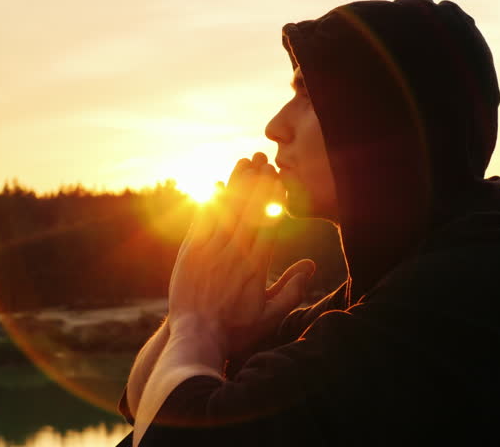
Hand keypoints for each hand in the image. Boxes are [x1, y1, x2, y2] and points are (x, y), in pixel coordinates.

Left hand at [166, 153, 312, 352]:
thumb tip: (311, 264)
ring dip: (237, 184)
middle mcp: (234, 255)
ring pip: (227, 210)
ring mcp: (210, 252)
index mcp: (256, 268)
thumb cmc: (236, 331)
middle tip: (266, 160)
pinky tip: (217, 185)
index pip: (269, 225)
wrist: (195, 339)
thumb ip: (292, 290)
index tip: (281, 180)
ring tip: (246, 162)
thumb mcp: (270, 316)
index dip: (275, 200)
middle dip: (259, 183)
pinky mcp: (189, 254)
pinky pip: (202, 220)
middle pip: (249, 211)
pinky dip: (210, 201)